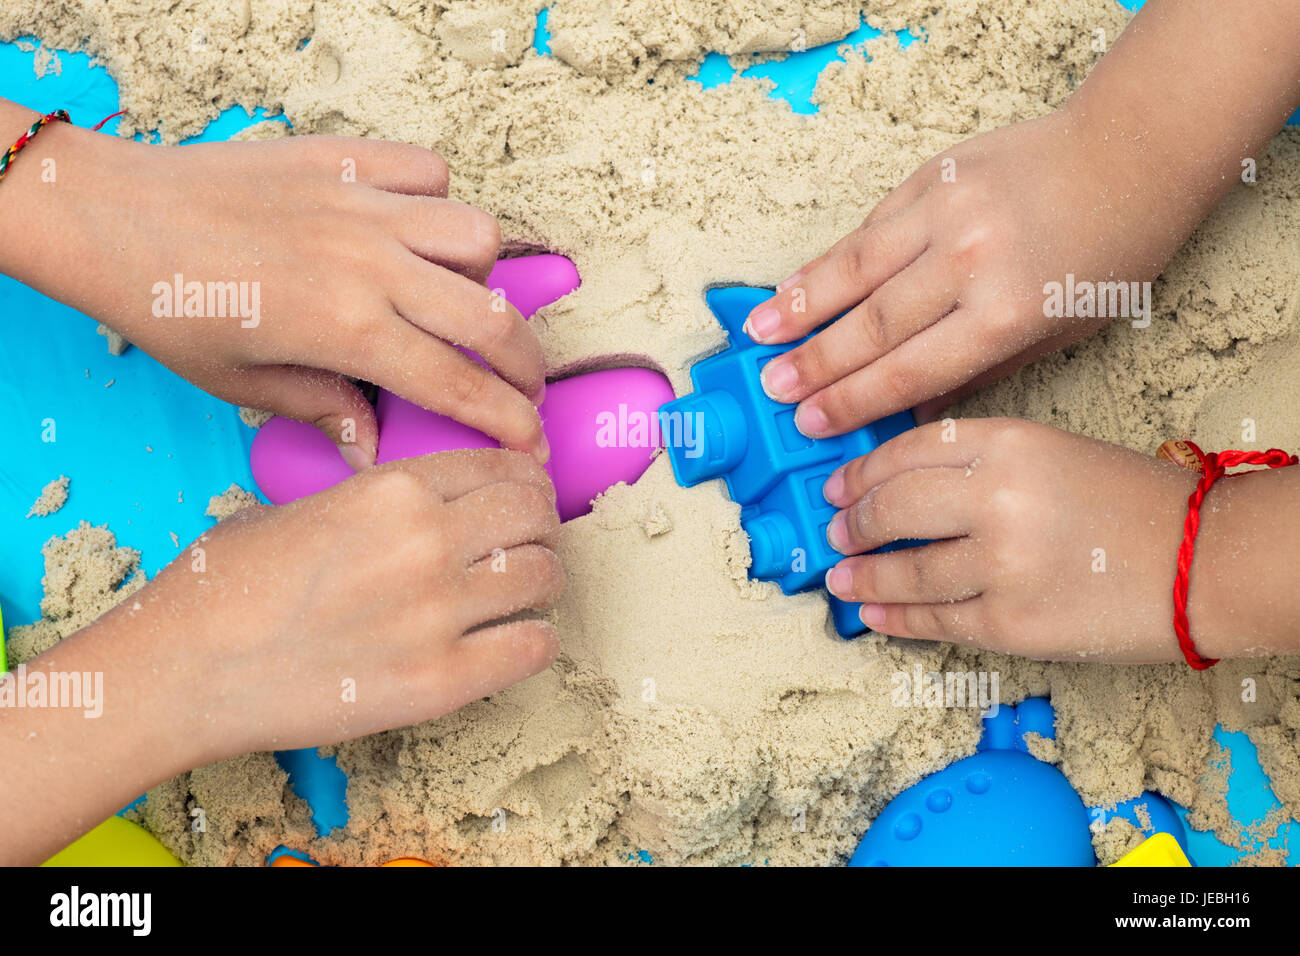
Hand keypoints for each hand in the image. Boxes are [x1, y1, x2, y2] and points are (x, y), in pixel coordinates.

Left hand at [0, 113, 547, 466]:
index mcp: (345, 329)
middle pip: (492, 316)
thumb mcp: (242, 382)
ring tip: (459, 296)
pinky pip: (429, 172)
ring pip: (477, 235)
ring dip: (483, 275)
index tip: (530, 441)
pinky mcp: (347, 160)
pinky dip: (437, 201)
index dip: (505, 420)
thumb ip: (323, 409)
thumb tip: (374, 447)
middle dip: (525, 362)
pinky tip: (413, 229)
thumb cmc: (170, 307)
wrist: (117, 217)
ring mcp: (363, 206)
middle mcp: (369, 264)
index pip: (455, 383)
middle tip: (522, 384)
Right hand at [0, 448, 563, 862]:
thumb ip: (370, 500)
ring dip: (543, 578)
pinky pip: (534, 648)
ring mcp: (440, 613)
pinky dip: (537, 641)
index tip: (526, 492)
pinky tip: (519, 639)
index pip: (500, 465)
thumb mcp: (296, 508)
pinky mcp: (443, 681)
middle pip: (535, 513)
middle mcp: (428, 541)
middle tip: (531, 539)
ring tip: (526, 589)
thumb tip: (411, 504)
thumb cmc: (223, 588)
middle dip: (541, 523)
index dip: (524, 479)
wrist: (185, 671)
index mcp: (393, 489)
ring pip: (545, 574)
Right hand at [741, 107, 1181, 436]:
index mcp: (1007, 312)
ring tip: (757, 337)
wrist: (1128, 154)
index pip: (909, 369)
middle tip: (772, 390)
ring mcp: (946, 212)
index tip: (810, 423)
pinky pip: (867, 228)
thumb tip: (906, 411)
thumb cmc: (1104, 254)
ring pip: (854, 270)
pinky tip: (795, 285)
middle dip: (815, 363)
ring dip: (800, 307)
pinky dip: (827, 261)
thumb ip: (976, 371)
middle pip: (873, 325)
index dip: (852, 402)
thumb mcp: (1056, 332)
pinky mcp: (931, 177)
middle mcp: (969, 262)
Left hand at [820, 418, 1200, 661]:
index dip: (861, 473)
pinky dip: (895, 618)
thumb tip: (897, 481)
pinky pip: (935, 621)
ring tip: (841, 576)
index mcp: (1008, 442)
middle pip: (892, 509)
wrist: (1204, 560)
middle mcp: (997, 498)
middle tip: (837, 530)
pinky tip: (873, 614)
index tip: (837, 485)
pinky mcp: (1012, 623)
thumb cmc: (1130, 501)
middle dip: (852, 523)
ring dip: (863, 576)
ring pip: (905, 572)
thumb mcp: (1049, 450)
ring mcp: (1002, 564)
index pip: (906, 452)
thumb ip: (977, 458)